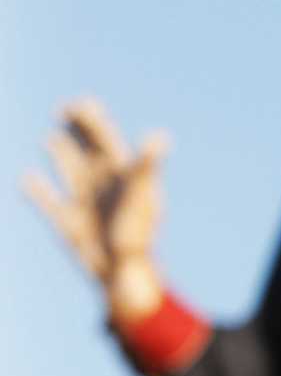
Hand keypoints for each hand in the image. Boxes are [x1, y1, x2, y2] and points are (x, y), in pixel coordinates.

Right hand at [21, 99, 169, 324]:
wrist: (125, 272)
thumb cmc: (138, 233)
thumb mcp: (141, 194)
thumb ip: (146, 165)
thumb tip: (160, 135)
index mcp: (120, 175)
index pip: (105, 139)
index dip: (93, 120)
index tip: (79, 103)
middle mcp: (102, 186)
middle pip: (87, 151)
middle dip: (77, 131)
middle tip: (63, 110)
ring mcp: (85, 204)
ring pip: (70, 172)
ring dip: (61, 155)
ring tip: (51, 139)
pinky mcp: (68, 224)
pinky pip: (49, 203)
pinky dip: (37, 191)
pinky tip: (26, 179)